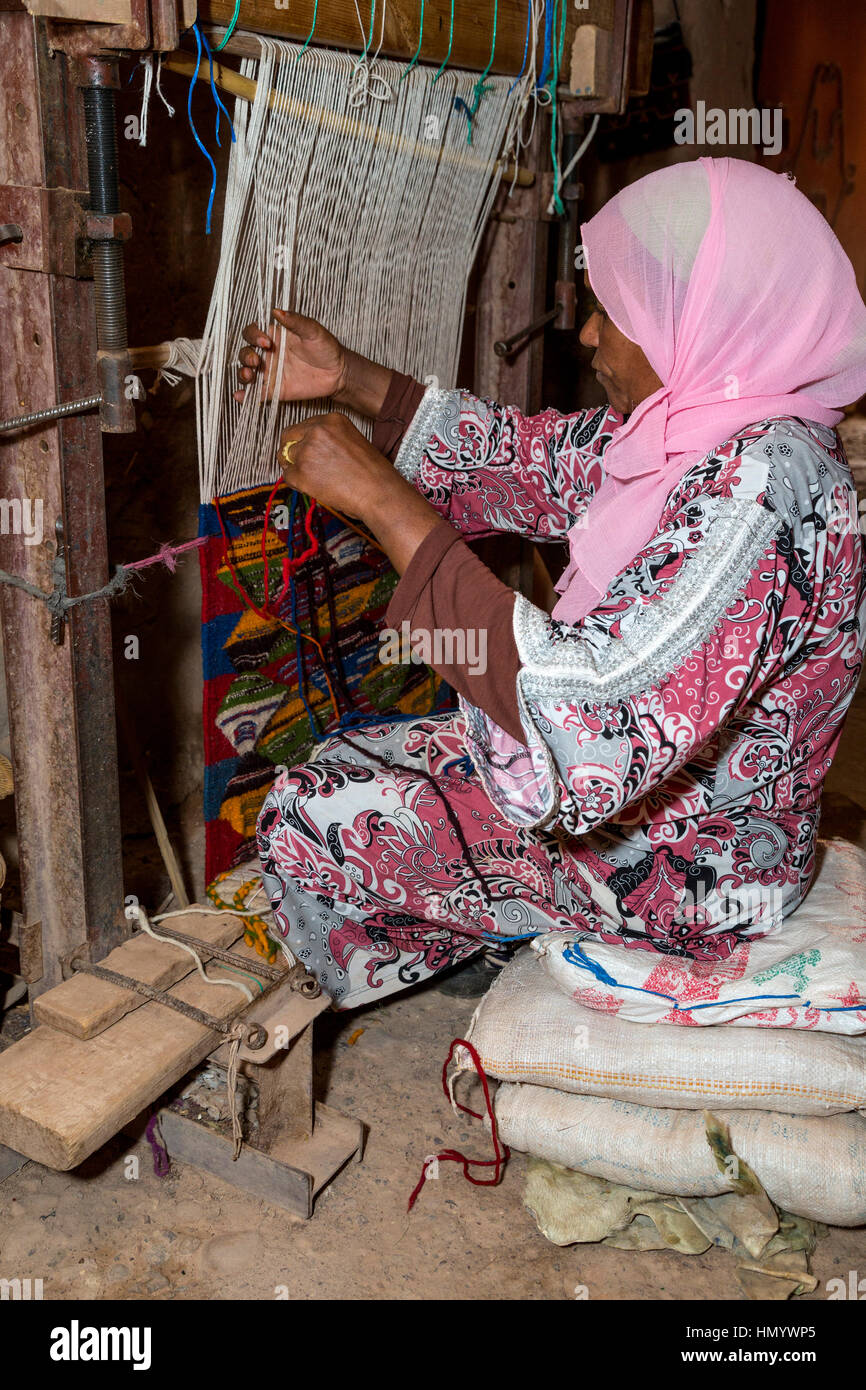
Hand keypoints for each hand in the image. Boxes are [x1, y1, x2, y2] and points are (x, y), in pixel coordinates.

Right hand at [235, 309, 347, 403]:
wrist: (338, 372)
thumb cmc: (326, 347)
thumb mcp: (313, 330)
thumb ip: (295, 321)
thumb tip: (276, 311)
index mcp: (273, 336)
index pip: (252, 333)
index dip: (253, 336)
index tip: (266, 342)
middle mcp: (268, 354)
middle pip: (245, 353)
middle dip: (246, 356)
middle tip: (256, 361)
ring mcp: (270, 373)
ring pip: (247, 373)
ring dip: (242, 374)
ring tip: (249, 376)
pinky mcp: (275, 390)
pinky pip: (256, 393)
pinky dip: (246, 396)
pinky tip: (240, 397)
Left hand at [278, 413, 441, 572]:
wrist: (379, 492)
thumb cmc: (372, 472)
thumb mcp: (352, 441)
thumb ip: (329, 439)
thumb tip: (308, 449)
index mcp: (331, 419)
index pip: (301, 426)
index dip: (300, 441)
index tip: (305, 452)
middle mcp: (317, 430)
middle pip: (287, 438)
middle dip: (291, 452)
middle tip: (302, 466)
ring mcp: (307, 450)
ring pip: (285, 458)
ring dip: (295, 469)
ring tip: (315, 479)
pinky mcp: (302, 472)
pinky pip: (287, 477)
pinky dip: (297, 484)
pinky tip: (314, 487)